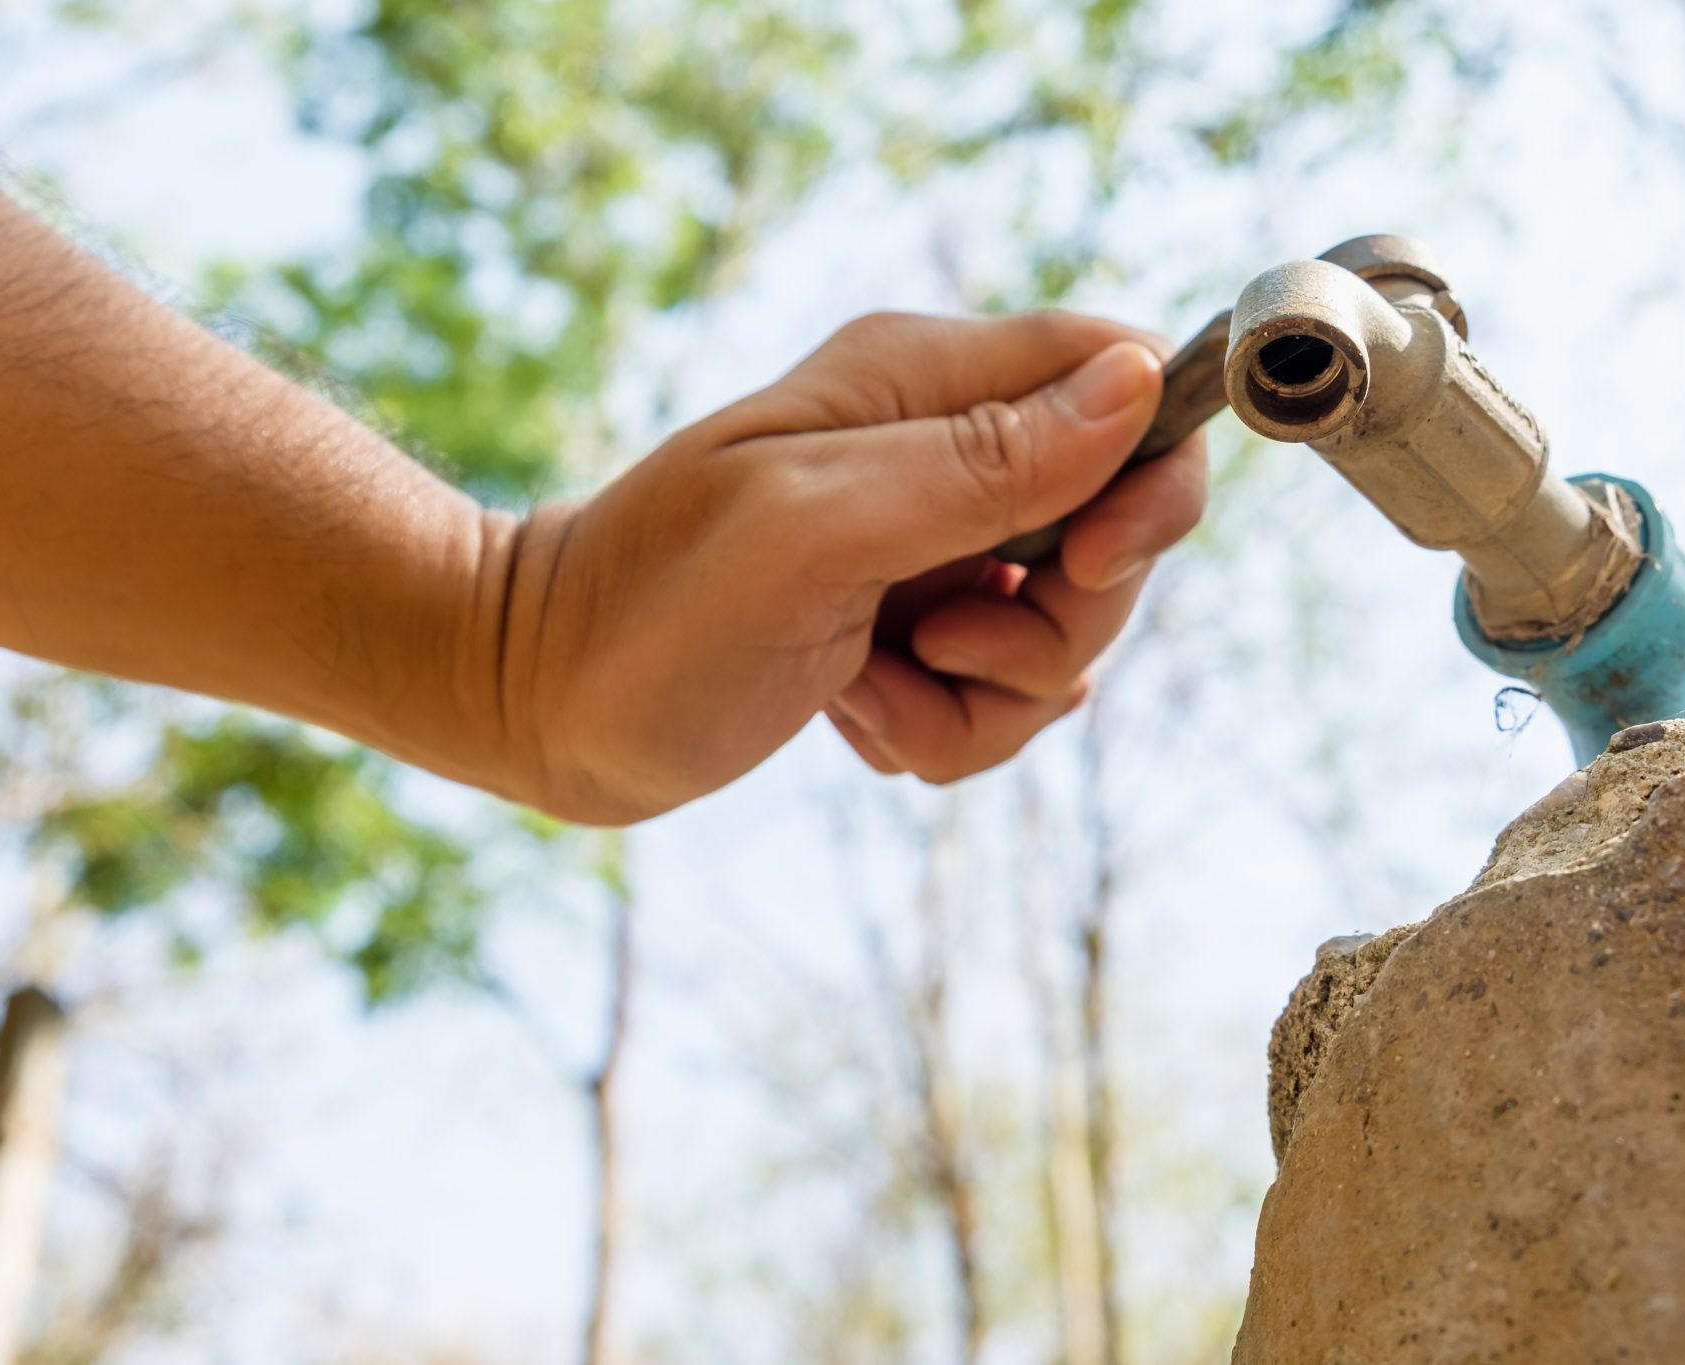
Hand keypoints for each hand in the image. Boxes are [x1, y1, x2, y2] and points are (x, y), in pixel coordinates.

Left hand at [470, 311, 1207, 823]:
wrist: (538, 702)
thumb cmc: (652, 611)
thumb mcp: (815, 532)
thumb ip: (979, 462)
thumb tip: (1133, 387)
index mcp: (919, 380)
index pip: (1115, 376)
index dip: (1146, 476)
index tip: (1091, 561)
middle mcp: (937, 452)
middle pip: (1112, 530)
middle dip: (1049, 624)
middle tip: (934, 643)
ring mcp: (927, 546)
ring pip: (1060, 634)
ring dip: (981, 695)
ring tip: (862, 683)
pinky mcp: (909, 629)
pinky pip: (998, 694)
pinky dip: (939, 725)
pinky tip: (850, 712)